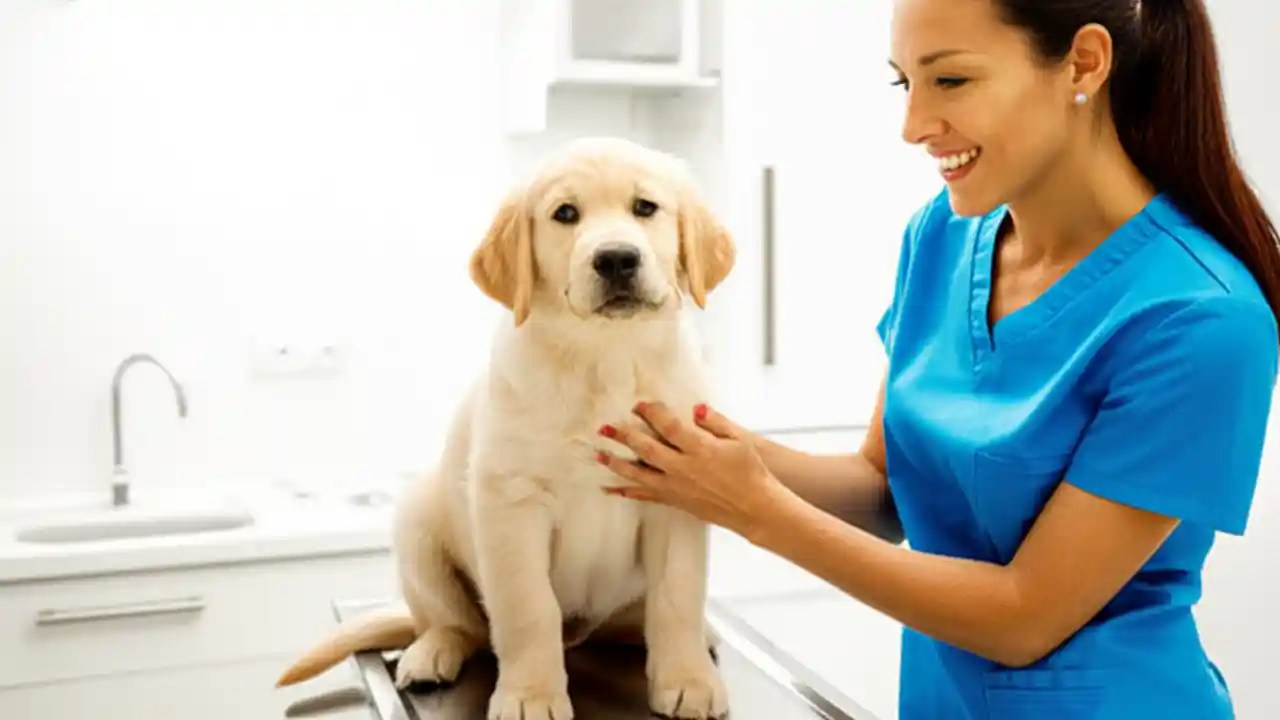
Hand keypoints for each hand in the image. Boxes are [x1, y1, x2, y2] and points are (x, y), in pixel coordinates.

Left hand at [596, 401, 787, 539]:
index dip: (651, 413)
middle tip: (604, 427)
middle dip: (623, 436)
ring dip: (617, 463)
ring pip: (639, 475)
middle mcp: (684, 469)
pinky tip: (613, 489)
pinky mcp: (677, 501)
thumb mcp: (739, 440)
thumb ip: (716, 422)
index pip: (669, 426)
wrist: (756, 508)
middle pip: (646, 450)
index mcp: (700, 449)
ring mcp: (678, 487)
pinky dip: (627, 492)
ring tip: (599, 454)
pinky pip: (646, 496)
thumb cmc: (751, 472)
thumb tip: (697, 408)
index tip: (639, 404)